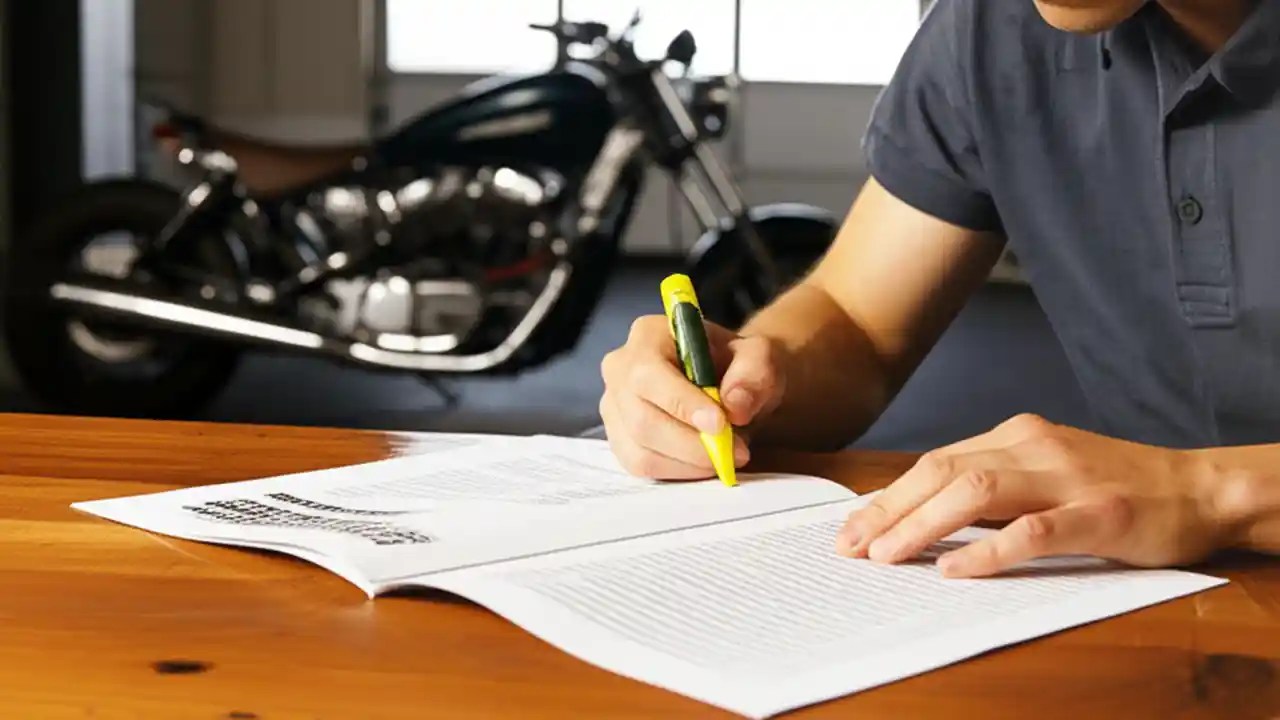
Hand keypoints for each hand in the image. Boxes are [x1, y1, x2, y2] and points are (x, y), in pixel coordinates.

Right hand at [599, 315, 785, 478]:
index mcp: (647, 336)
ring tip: (725, 457)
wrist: (729, 381)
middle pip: (642, 420)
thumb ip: (753, 374)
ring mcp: (613, 407)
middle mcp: (619, 369)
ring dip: (688, 463)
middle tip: (734, 451)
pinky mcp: (619, 438)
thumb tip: (734, 406)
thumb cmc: (737, 364)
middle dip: (691, 444)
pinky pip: (641, 467)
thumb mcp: (759, 357)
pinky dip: (678, 472)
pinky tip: (704, 464)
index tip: (720, 425)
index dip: (681, 404)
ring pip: (640, 451)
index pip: (649, 374)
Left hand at [834, 414, 1239, 576]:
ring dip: (923, 525)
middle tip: (851, 547)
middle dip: (889, 510)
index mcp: (1015, 436)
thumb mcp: (1043, 472)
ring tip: (887, 556)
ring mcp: (1067, 477)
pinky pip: (1034, 530)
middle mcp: (1033, 446)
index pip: (934, 462)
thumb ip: (991, 486)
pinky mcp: (1099, 511)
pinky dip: (990, 551)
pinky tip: (956, 570)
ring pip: (977, 492)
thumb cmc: (1114, 487)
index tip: (850, 528)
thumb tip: (920, 517)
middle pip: (942, 471)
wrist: (1199, 488)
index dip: (888, 496)